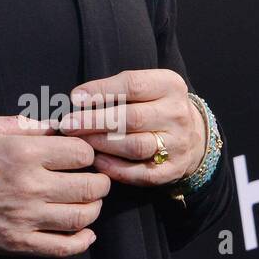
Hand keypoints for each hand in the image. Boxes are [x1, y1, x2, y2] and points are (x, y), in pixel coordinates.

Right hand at [0, 113, 110, 257]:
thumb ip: (21, 124)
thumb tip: (53, 126)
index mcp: (22, 152)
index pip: (81, 153)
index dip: (87, 151)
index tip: (81, 154)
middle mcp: (30, 185)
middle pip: (91, 186)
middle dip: (99, 180)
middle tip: (93, 177)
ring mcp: (26, 217)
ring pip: (82, 217)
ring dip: (93, 209)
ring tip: (87, 202)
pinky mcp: (18, 242)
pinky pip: (63, 248)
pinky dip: (82, 242)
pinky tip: (85, 233)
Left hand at [52, 69, 206, 186]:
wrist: (190, 135)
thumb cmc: (152, 106)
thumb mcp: (143, 88)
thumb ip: (114, 90)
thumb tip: (77, 99)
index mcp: (169, 86)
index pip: (132, 85)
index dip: (101, 91)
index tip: (75, 98)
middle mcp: (177, 114)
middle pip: (132, 118)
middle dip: (95, 121)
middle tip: (68, 124)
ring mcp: (178, 144)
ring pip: (136, 146)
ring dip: (103, 144)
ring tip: (80, 142)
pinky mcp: (173, 169)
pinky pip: (141, 173)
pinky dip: (115, 168)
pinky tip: (97, 161)